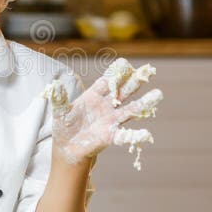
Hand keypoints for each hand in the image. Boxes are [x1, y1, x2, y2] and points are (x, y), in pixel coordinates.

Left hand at [43, 58, 162, 169]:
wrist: (67, 147)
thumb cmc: (64, 126)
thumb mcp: (59, 112)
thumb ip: (59, 99)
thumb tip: (54, 86)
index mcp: (94, 96)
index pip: (107, 81)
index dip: (116, 73)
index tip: (125, 64)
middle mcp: (106, 106)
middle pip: (123, 92)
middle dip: (134, 82)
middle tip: (147, 72)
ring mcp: (111, 121)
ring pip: (130, 110)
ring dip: (143, 104)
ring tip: (158, 95)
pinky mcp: (110, 136)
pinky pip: (124, 135)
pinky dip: (135, 135)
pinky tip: (146, 134)